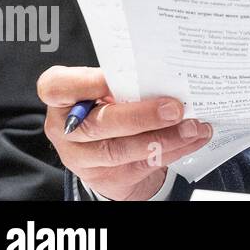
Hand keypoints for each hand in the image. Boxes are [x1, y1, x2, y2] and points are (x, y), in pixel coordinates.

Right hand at [38, 65, 212, 200]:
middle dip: (140, 117)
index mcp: (62, 98)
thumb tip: (164, 74)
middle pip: (97, 124)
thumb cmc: (110, 106)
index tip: (115, 78)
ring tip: (192, 126)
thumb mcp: (107, 90)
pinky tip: (193, 138)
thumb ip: (123, 82)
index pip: (56, 87)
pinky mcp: (107, 176)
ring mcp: (83, 157)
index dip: (85, 83)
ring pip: (122, 150)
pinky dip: (174, 149)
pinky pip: (142, 164)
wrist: (110, 151)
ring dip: (164, 138)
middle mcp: (66, 128)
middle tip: (174, 108)